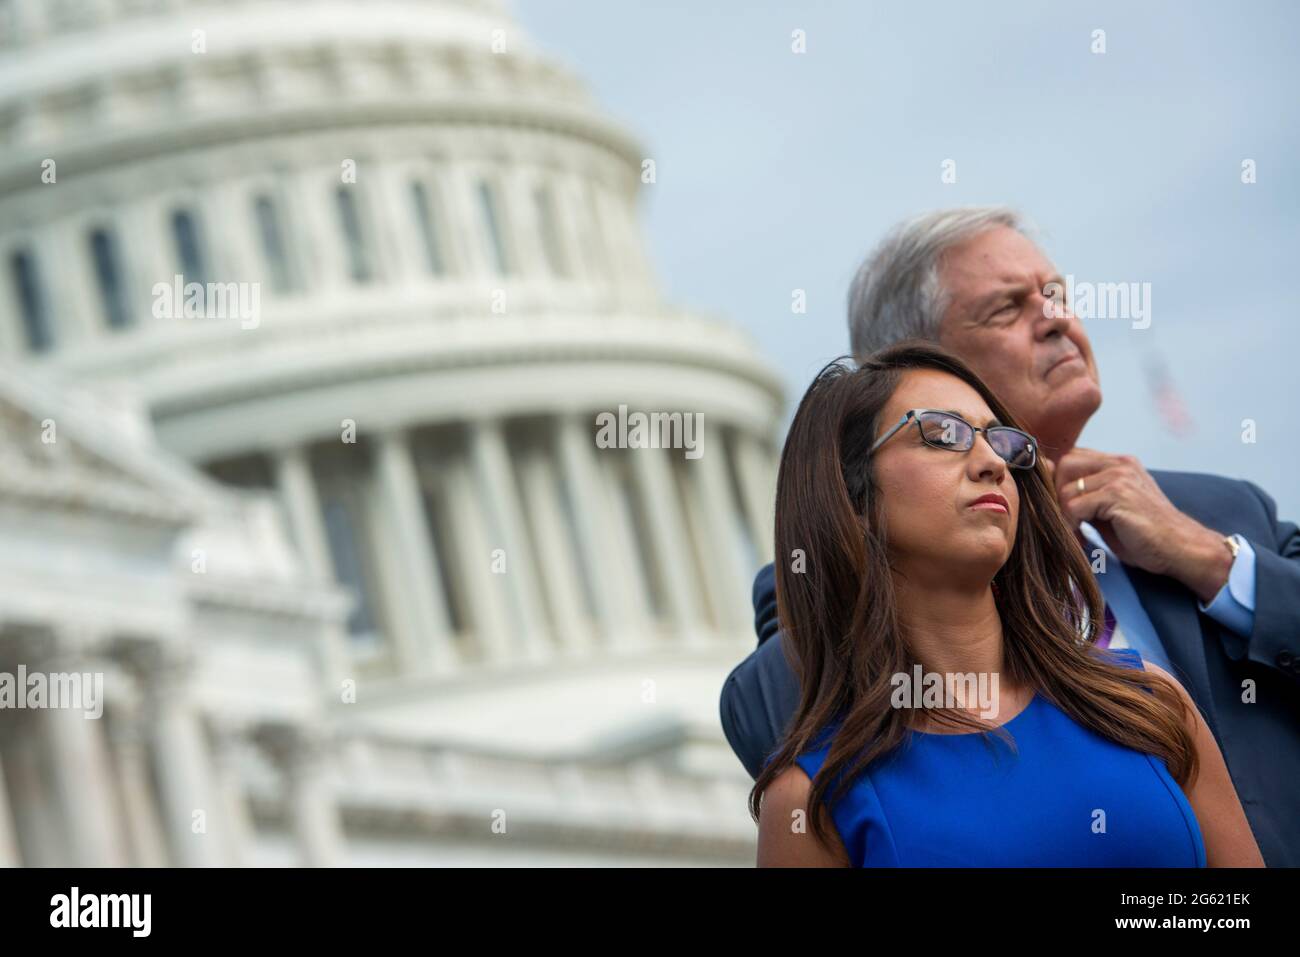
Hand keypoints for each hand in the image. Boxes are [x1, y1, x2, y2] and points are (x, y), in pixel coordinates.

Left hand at [1051, 448, 1233, 602]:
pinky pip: (1074, 506)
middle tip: (1067, 521)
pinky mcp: (1117, 495)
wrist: (1181, 548)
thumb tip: (1053, 497)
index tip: (1065, 510)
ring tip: (1076, 533)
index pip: (1074, 457)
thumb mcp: (1112, 509)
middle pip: (1065, 464)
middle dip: (1058, 495)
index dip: (1061, 482)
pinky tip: (1083, 539)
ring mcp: (1119, 477)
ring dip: (1065, 515)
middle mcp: (1119, 464)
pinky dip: (1072, 525)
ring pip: (1066, 489)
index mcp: (1120, 464)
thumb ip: (1089, 497)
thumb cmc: (1146, 535)